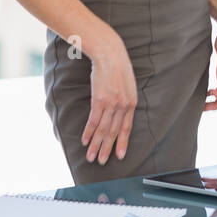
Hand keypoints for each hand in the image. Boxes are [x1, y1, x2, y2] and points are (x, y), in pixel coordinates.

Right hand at [81, 31, 137, 165]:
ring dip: (96, 145)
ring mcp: (111, 104)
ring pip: (103, 130)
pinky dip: (89, 133)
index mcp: (131, 103)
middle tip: (101, 162)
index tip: (119, 156)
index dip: (122, 143)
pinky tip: (85, 141)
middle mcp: (123, 106)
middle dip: (107, 149)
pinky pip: (94, 121)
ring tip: (90, 157)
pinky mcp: (99, 100)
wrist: (110, 53)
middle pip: (114, 132)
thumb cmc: (118, 67)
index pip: (127, 128)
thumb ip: (124, 98)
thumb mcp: (127, 84)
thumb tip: (119, 110)